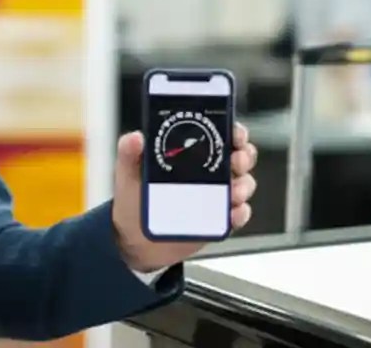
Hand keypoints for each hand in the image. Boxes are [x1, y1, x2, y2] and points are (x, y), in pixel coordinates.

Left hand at [111, 123, 257, 272]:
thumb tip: (135, 138)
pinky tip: (231, 213)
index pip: (217, 135)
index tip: (234, 133)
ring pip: (243, 184)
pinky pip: (238, 214)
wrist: (133, 240)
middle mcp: (206, 172)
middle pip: (238, 157)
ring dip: (244, 185)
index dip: (232, 131)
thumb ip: (128, 152)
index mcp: (188, 155)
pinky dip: (240, 213)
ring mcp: (214, 196)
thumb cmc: (132, 201)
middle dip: (244, 156)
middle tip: (236, 161)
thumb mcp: (126, 173)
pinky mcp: (217, 219)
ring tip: (232, 192)